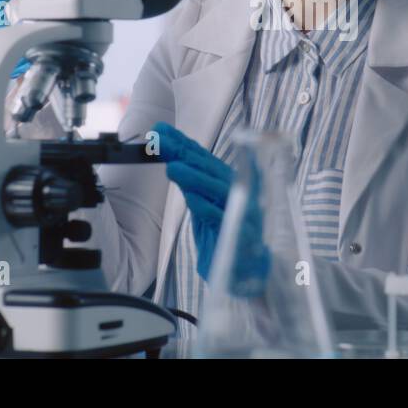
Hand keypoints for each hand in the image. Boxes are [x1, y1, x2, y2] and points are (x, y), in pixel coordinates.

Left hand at [154, 121, 269, 296]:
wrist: (248, 275)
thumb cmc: (226, 238)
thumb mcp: (203, 209)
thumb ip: (192, 186)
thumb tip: (173, 158)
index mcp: (228, 185)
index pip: (203, 160)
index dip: (183, 144)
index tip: (160, 131)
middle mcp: (239, 194)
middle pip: (210, 169)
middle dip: (184, 153)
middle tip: (160, 139)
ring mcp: (243, 214)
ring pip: (218, 190)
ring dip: (196, 177)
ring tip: (173, 167)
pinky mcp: (242, 236)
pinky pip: (223, 219)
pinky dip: (208, 207)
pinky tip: (192, 198)